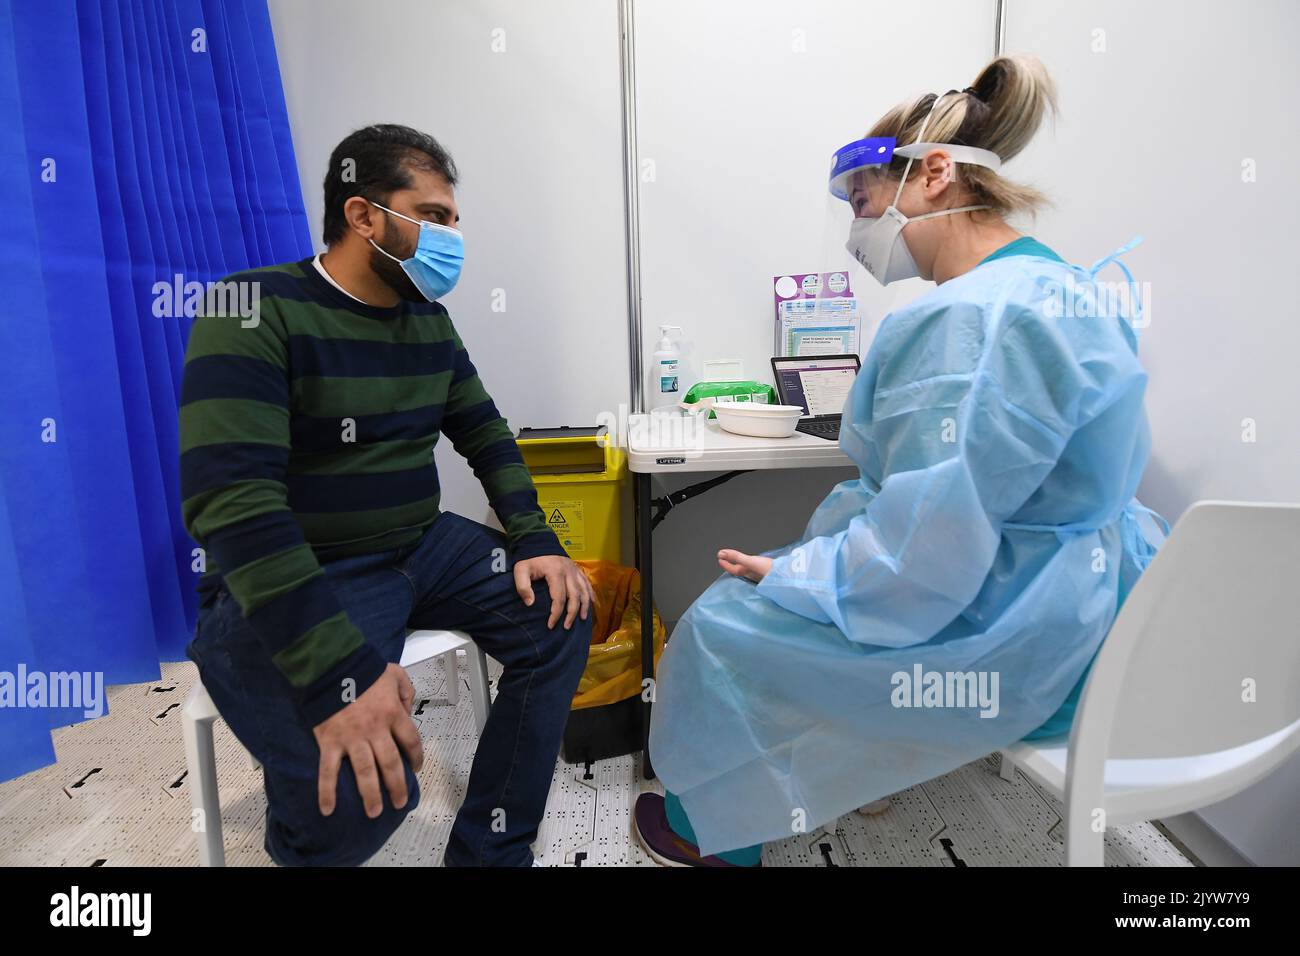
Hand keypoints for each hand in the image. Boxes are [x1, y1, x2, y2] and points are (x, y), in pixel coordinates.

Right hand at [313, 664, 422, 818]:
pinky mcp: (330, 742)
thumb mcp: (395, 673)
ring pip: (365, 772)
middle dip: (397, 786)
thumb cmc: (363, 669)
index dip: (416, 757)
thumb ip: (406, 690)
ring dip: (370, 795)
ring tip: (375, 812)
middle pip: (391, 763)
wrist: (330, 665)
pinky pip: (329, 771)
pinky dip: (327, 792)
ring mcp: (352, 738)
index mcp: (393, 713)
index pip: (411, 741)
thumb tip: (408, 709)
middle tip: (399, 803)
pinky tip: (327, 809)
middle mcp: (376, 730)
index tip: (416, 769)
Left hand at [513, 554, 592, 628]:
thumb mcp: (520, 570)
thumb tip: (530, 603)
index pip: (559, 598)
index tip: (550, 625)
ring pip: (584, 591)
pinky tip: (592, 603)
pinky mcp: (577, 569)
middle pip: (574, 597)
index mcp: (555, 573)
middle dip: (571, 614)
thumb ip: (523, 586)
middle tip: (566, 627)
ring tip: (582, 619)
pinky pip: (587, 583)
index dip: (556, 614)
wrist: (539, 541)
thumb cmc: (529, 558)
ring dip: (584, 606)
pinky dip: (590, 594)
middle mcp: (569, 572)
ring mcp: (575, 570)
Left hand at [718, 548, 772, 582]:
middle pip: (741, 571)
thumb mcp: (750, 562)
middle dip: (735, 566)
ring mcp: (761, 575)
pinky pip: (758, 571)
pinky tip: (759, 567)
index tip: (719, 559)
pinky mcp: (769, 575)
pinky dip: (755, 567)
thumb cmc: (768, 571)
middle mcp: (753, 575)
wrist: (787, 578)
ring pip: (750, 571)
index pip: (734, 569)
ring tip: (742, 563)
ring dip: (745, 567)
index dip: (726, 564)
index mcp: (747, 572)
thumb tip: (720, 554)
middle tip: (729, 561)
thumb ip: (736, 557)